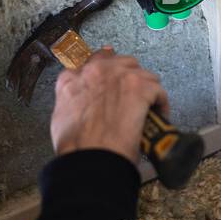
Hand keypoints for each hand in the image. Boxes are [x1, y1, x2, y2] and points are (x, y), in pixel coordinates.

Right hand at [50, 47, 169, 164]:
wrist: (90, 158)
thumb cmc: (75, 146)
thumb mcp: (60, 117)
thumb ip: (70, 100)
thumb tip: (80, 103)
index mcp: (73, 78)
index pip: (95, 61)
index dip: (109, 73)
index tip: (114, 80)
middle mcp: (96, 70)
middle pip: (122, 63)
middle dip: (129, 78)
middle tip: (132, 96)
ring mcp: (119, 76)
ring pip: (143, 74)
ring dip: (146, 89)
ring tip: (146, 107)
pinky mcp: (140, 87)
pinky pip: (158, 90)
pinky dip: (160, 104)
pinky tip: (157, 116)